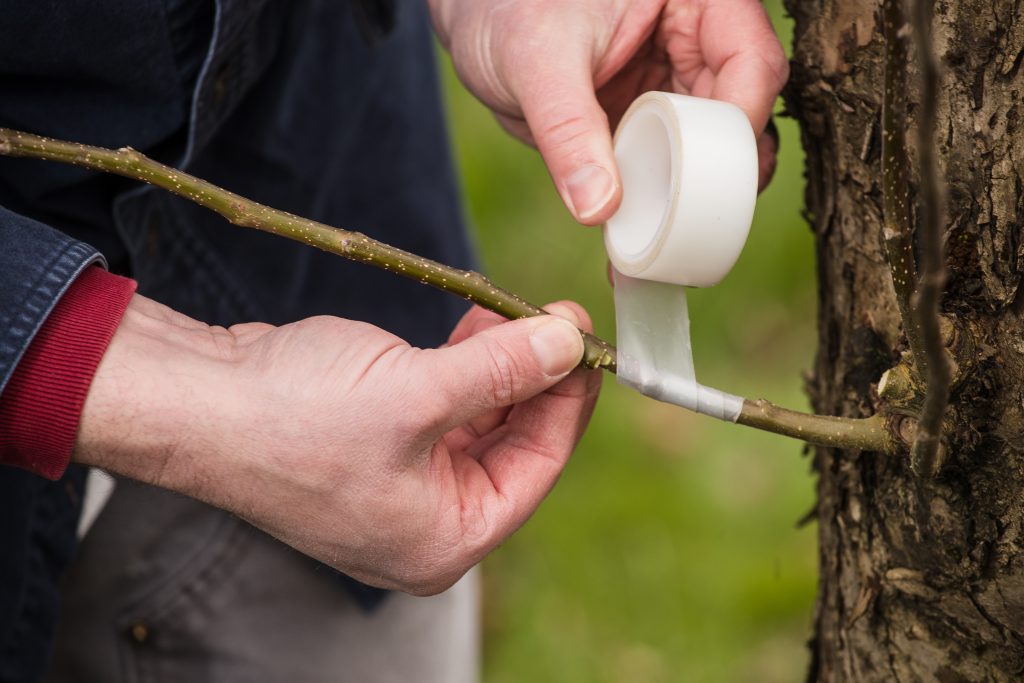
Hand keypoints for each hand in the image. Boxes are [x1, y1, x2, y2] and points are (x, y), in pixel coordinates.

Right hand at [75, 295, 600, 594]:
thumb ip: (503, 370)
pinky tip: (477, 325)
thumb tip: (568, 343)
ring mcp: (399, 485)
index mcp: (444, 540)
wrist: (194, 399)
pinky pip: (442, 409)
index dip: (569, 400)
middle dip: (537, 378)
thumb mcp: (417, 391)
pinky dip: (464, 369)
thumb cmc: (294, 415)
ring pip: (478, 422)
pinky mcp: (377, 445)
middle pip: (511, 445)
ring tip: (519, 310)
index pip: (537, 468)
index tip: (587, 340)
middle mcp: (426, 522)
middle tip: (559, 315)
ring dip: (502, 367)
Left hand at [432, 0, 788, 222]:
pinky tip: (633, 253)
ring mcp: (674, 87)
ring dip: (693, 202)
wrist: (476, 20)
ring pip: (712, 152)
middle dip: (723, 176)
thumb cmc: (507, 8)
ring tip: (666, 249)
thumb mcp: (536, 60)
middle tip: (694, 228)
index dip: (741, 121)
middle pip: (741, 115)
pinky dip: (654, 210)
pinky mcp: (649, 125)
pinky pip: (666, 172)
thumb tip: (599, 208)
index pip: (750, 60)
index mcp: (694, 2)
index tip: (711, 177)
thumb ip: (568, 130)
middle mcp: (695, 43)